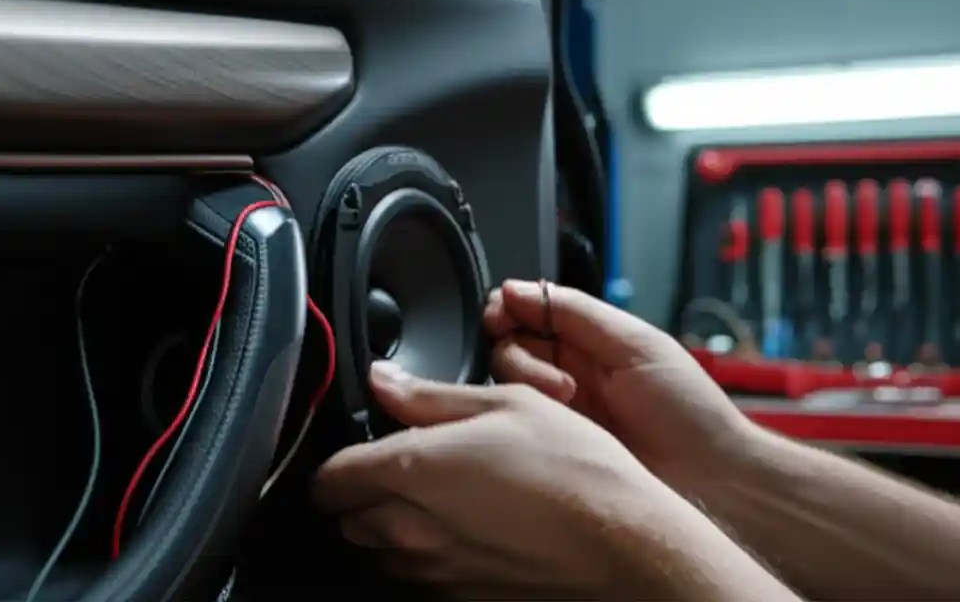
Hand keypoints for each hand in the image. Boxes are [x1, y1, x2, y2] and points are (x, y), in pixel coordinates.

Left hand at [313, 362, 729, 599]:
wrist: (629, 551)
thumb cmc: (578, 473)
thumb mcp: (508, 404)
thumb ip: (431, 396)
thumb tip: (385, 381)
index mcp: (411, 472)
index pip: (329, 478)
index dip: (340, 461)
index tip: (362, 450)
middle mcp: (411, 531)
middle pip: (350, 517)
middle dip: (367, 494)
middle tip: (413, 469)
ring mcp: (434, 574)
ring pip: (382, 552)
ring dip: (397, 528)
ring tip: (451, 501)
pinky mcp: (459, 600)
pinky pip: (421, 578)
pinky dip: (432, 557)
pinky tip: (475, 534)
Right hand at [483, 280, 757, 485]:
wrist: (710, 481)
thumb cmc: (685, 408)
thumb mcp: (634, 344)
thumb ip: (574, 312)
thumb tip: (512, 288)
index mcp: (588, 339)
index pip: (528, 311)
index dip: (507, 308)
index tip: (501, 315)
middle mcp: (565, 369)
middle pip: (509, 345)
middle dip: (520, 354)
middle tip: (559, 380)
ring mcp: (554, 409)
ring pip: (506, 381)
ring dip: (528, 381)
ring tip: (567, 400)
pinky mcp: (548, 444)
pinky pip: (514, 418)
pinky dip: (522, 411)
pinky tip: (552, 419)